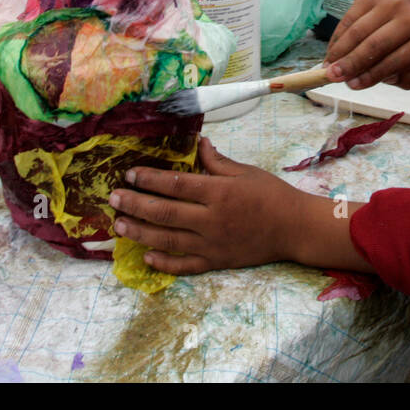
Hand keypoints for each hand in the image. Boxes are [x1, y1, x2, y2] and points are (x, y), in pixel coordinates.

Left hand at [109, 138, 358, 274]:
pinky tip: (147, 257)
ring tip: (120, 225)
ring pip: (168, 239)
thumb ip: (218, 161)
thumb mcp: (246, 172)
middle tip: (114, 198)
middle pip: (164, 212)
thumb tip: (199, 143)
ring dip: (140, 232)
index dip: (149, 178)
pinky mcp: (216, 261)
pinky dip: (165, 263)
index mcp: (218, 192)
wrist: (295, 228)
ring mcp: (212, 243)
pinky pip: (185, 265)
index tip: (130, 174)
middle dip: (135, 204)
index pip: (175, 184)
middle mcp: (210, 219)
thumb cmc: (272, 195)